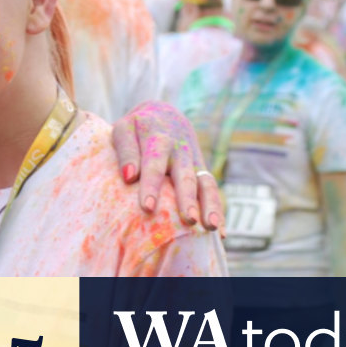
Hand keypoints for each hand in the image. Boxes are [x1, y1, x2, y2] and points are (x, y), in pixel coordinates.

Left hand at [112, 101, 222, 232]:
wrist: (163, 113)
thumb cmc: (137, 127)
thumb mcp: (125, 128)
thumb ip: (125, 150)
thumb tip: (128, 177)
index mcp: (158, 139)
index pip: (153, 164)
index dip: (151, 186)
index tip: (147, 207)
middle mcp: (180, 151)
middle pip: (185, 176)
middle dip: (187, 198)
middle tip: (188, 219)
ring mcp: (195, 161)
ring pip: (206, 183)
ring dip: (210, 205)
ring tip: (211, 227)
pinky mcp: (203, 170)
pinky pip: (212, 191)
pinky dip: (218, 211)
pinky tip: (221, 233)